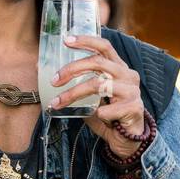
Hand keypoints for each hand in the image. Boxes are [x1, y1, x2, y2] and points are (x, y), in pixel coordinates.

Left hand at [48, 33, 145, 159]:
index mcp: (118, 67)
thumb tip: (45, 73)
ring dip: (74, 94)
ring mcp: (133, 90)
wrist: (128, 138)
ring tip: (58, 103)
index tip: (66, 40)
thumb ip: (76, 84)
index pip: (104, 46)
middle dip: (72, 69)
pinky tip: (98, 117)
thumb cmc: (107, 113)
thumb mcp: (90, 96)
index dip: (86, 40)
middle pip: (98, 62)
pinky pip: (107, 109)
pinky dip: (98, 114)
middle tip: (54, 80)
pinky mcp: (134, 107)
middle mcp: (128, 74)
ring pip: (99, 85)